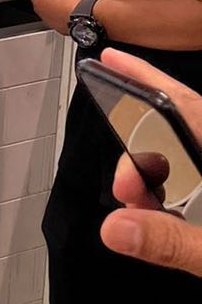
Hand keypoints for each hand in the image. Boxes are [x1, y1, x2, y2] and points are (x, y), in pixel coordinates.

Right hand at [100, 49, 201, 277]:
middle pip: (179, 135)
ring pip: (188, 167)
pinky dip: (176, 203)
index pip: (181, 105)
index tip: (110, 61)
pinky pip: (194, 190)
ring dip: (158, 189)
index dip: (144, 78)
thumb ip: (172, 242)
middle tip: (123, 189)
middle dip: (141, 157)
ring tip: (143, 214)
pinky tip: (167, 222)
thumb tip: (116, 229)